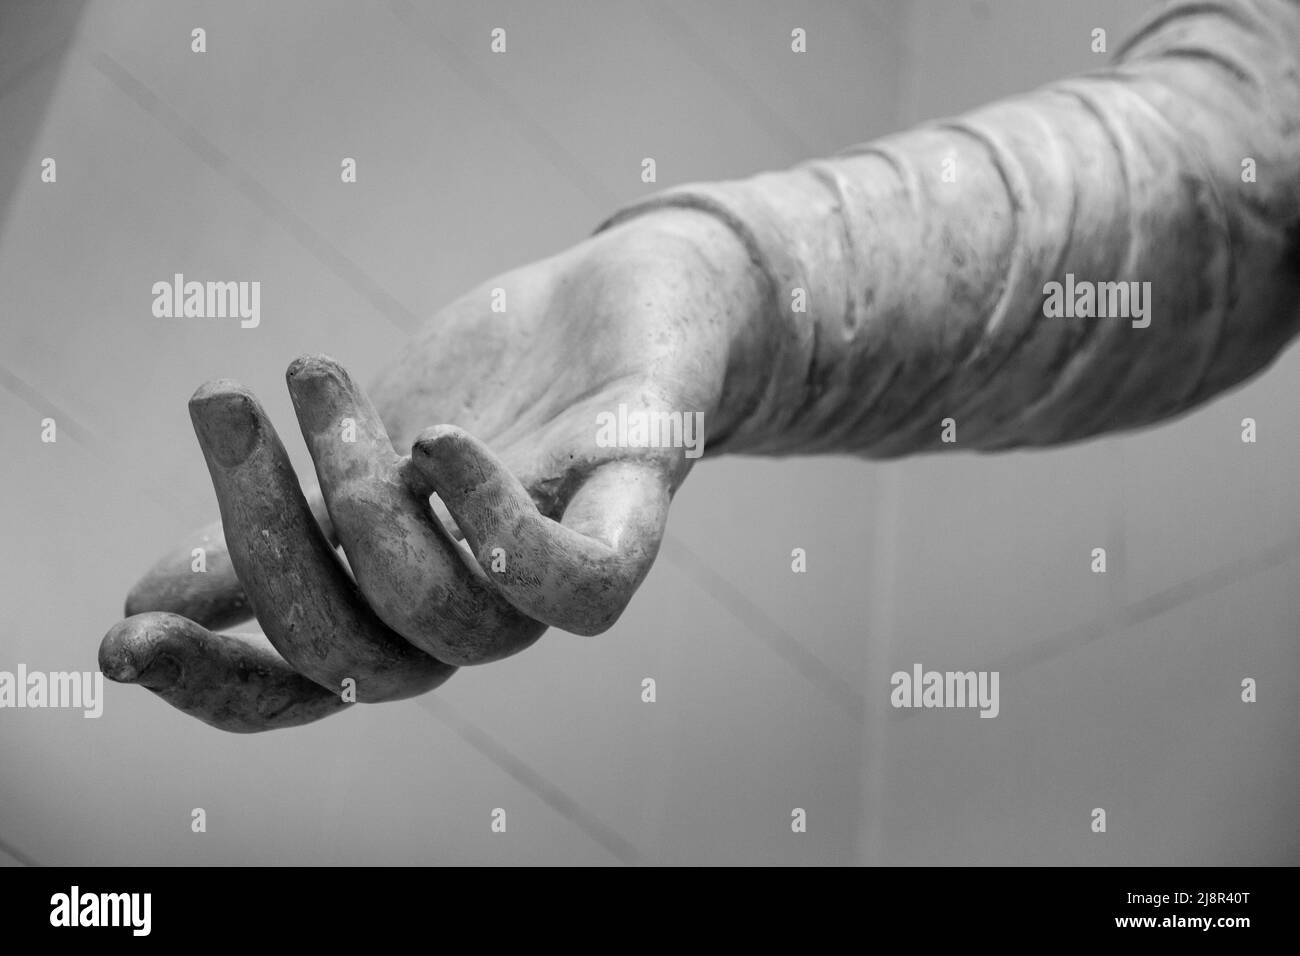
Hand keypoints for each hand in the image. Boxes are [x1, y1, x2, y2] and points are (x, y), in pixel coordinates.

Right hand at [97, 209, 767, 730]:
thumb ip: (287, 527)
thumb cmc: (499, 382)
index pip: (309, 687)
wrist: (634, 298)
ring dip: (362, 504)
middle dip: (268, 541)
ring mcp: (561, 556)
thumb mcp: (366, 449)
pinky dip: (498, 529)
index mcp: (411, 595)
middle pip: (362, 655)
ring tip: (320, 381)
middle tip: (222, 406)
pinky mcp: (638, 499)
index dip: (218, 682)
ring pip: (452, 626)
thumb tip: (151, 600)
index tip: (121, 639)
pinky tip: (438, 446)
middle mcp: (486, 604)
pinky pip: (582, 582)